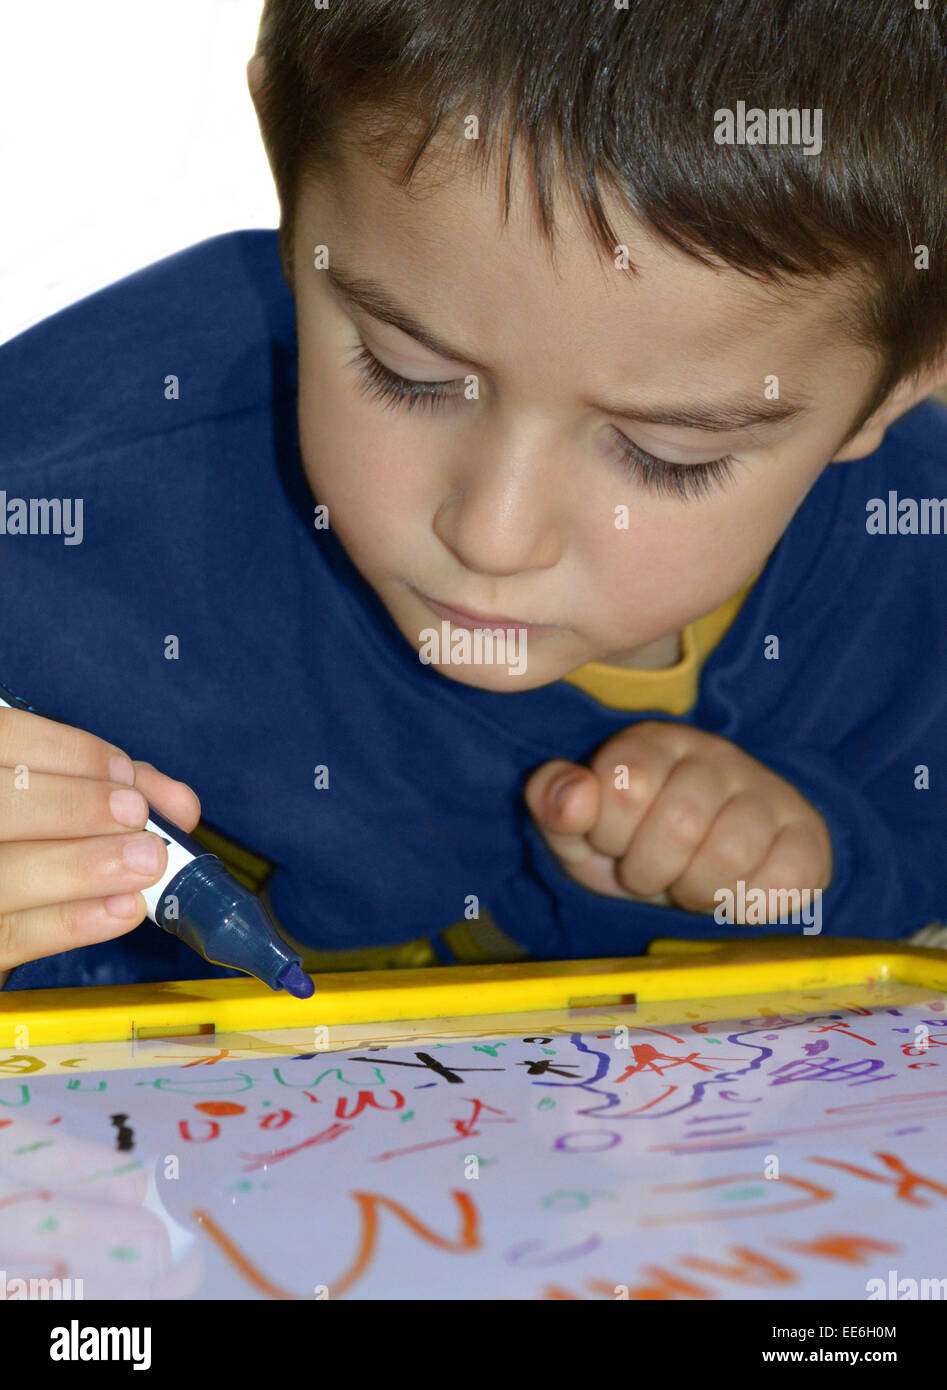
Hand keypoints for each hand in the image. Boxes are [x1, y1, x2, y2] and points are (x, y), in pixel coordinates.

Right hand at [0, 705, 199, 971]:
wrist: (6, 902)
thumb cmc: (37, 835)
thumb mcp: (69, 794)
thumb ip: (114, 786)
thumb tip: (179, 804)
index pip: (4, 737)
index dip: (66, 752)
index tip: (123, 773)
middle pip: (2, 806)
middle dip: (76, 807)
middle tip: (136, 816)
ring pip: (8, 873)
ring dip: (85, 866)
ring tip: (147, 862)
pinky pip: (17, 933)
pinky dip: (75, 922)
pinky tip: (125, 908)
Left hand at [524, 720, 831, 913]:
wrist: (703, 872)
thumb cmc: (633, 846)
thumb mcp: (579, 833)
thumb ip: (555, 805)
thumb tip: (574, 798)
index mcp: (651, 744)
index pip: (625, 783)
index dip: (610, 833)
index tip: (613, 843)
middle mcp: (714, 756)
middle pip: (680, 824)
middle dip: (650, 871)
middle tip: (651, 873)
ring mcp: (766, 792)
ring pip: (730, 855)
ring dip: (696, 891)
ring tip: (688, 883)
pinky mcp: (805, 835)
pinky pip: (781, 881)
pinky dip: (745, 905)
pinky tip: (730, 892)